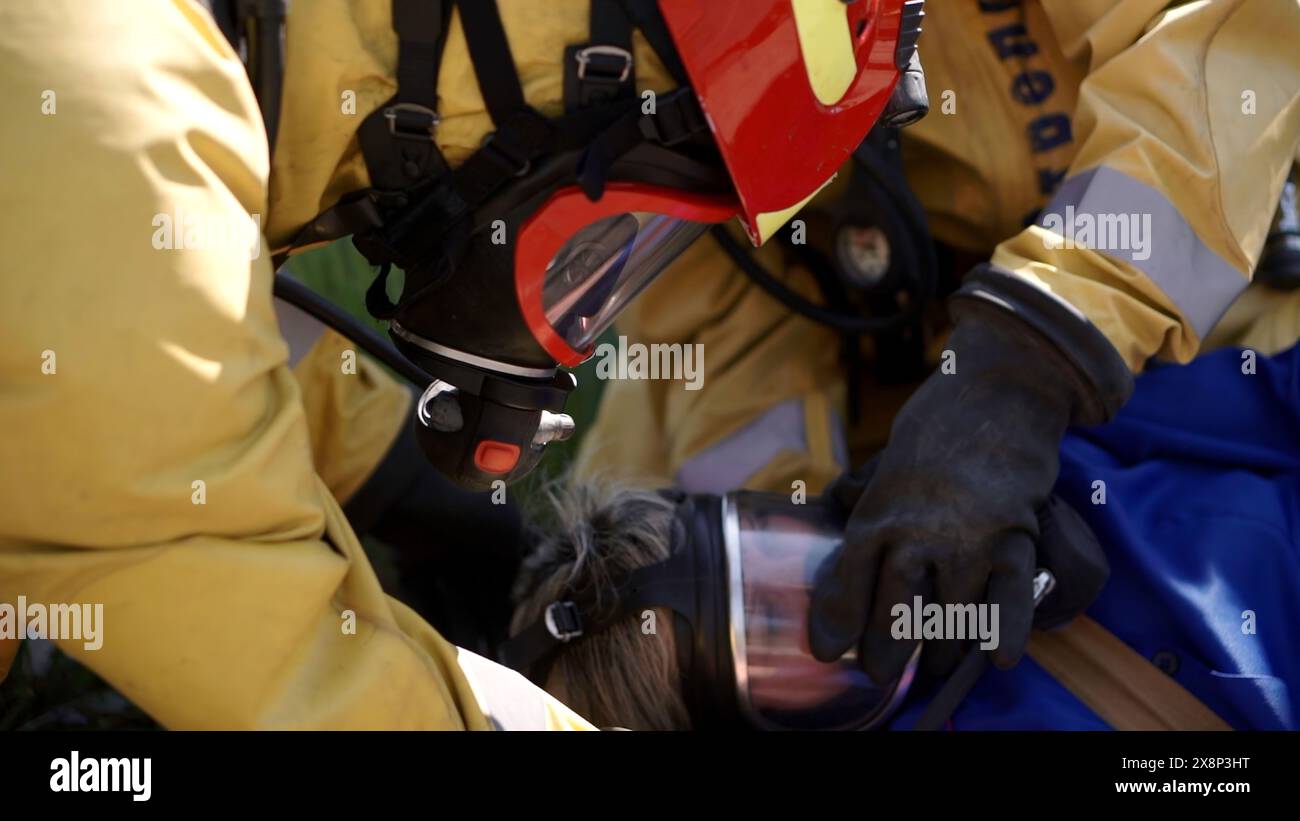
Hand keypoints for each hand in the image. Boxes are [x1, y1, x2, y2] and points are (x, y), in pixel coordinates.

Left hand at [808, 278, 1129, 683]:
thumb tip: (832, 503)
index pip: (849, 580)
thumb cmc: (938, 426)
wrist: (999, 390)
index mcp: (878, 512)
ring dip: (940, 648)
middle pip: (895, 610)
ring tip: (934, 664)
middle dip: (885, 651)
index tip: (828, 651)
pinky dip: (1004, 630)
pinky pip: (1009, 597)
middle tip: (881, 671)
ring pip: (950, 614)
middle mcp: (918, 532)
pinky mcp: (1015, 538)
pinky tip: (997, 658)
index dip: (838, 621)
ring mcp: (969, 538)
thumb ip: (865, 495)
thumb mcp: (886, 461)